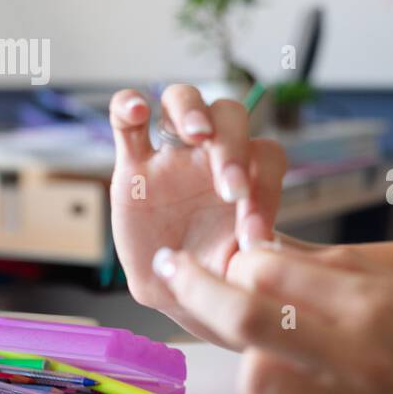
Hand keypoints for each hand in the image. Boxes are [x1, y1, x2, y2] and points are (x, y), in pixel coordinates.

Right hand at [109, 84, 285, 345]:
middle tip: (231, 190)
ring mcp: (171, 155)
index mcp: (250, 174)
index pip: (266, 156)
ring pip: (182, 101)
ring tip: (197, 132)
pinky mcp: (132, 165)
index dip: (266, 187)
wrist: (181, 292)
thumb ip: (257, 257)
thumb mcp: (246, 271)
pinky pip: (126, 120)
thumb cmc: (221, 274)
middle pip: (229, 116)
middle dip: (233, 147)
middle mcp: (212, 155)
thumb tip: (263, 249)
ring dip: (192, 110)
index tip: (255, 235)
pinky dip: (128, 105)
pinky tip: (136, 110)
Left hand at [151, 242, 392, 393]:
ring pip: (256, 377)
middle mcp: (363, 351)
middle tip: (176, 279)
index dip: (236, 262)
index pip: (272, 267)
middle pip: (246, 315)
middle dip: (198, 291)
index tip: (222, 264)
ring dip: (255, 364)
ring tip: (276, 363)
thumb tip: (267, 258)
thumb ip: (347, 279)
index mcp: (380, 301)